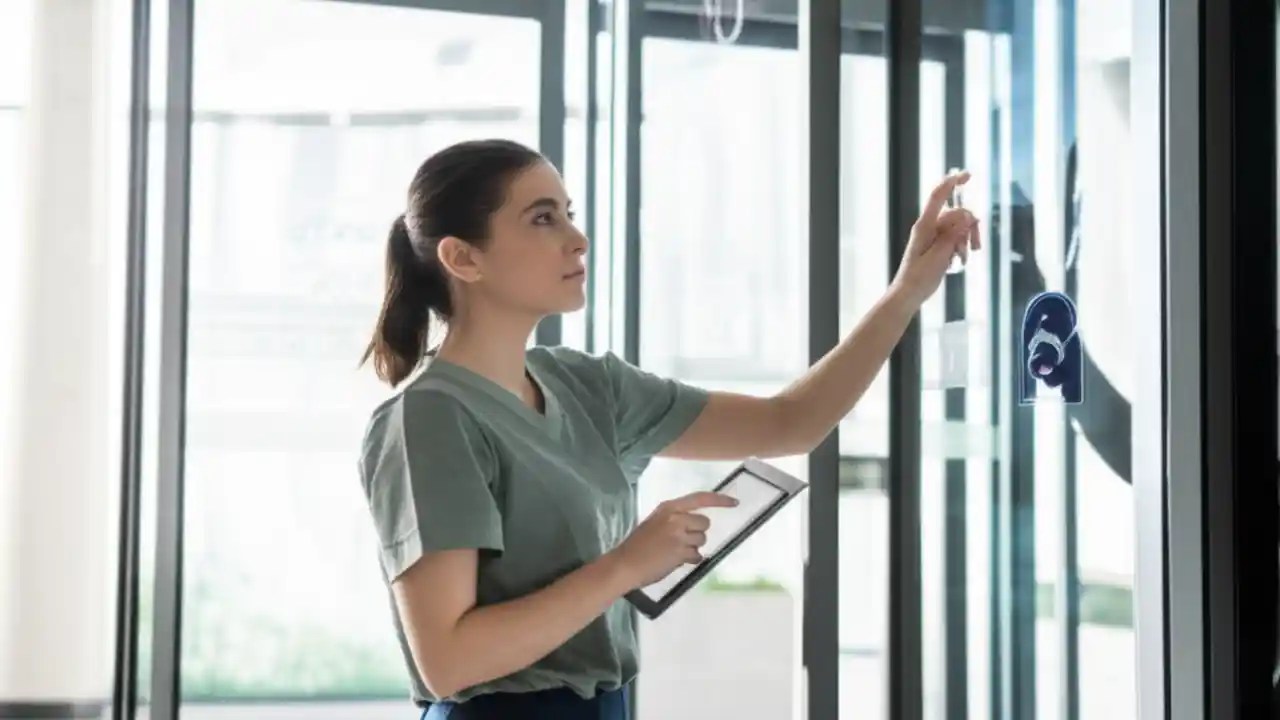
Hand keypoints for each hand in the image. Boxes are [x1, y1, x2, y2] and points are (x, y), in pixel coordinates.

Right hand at [608, 491, 738, 589]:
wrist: (625, 564)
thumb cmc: (638, 544)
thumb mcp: (655, 522)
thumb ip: (674, 519)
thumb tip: (696, 525)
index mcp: (669, 507)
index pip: (700, 498)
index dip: (719, 500)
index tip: (734, 502)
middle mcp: (676, 518)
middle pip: (704, 523)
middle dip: (697, 533)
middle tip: (681, 541)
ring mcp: (679, 535)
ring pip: (701, 540)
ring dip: (693, 548)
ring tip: (674, 552)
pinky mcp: (681, 552)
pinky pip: (697, 555)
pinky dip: (690, 560)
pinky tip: (675, 560)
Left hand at [890, 171, 980, 306]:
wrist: (909, 294)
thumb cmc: (919, 277)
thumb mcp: (939, 256)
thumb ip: (953, 236)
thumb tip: (966, 217)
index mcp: (924, 226)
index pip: (938, 197)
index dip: (952, 183)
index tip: (967, 175)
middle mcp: (928, 227)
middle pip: (957, 215)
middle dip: (970, 228)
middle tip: (976, 248)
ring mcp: (932, 236)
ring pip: (958, 227)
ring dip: (966, 240)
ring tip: (964, 258)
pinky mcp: (936, 245)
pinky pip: (954, 238)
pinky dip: (960, 247)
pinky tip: (959, 262)